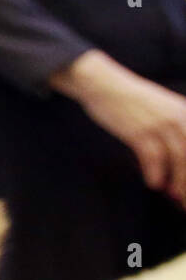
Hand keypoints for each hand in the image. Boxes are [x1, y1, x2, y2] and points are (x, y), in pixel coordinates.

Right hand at [52, 50, 185, 205]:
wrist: (102, 84)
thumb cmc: (129, 98)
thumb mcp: (161, 106)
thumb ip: (173, 125)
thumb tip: (178, 157)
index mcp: (185, 111)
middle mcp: (178, 118)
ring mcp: (159, 124)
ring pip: (178, 159)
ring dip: (178, 180)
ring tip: (176, 195)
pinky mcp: (139, 132)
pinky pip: (153, 158)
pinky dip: (155, 173)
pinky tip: (153, 183)